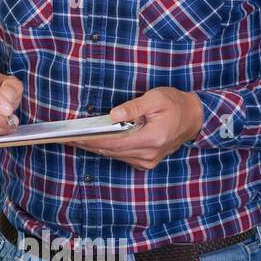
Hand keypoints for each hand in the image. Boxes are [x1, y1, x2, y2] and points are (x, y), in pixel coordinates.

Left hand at [70, 87, 204, 169]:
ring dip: (96, 147)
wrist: (194, 118)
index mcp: (153, 138)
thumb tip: (113, 115)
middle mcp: (150, 154)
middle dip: (88, 144)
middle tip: (66, 138)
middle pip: (111, 151)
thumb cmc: (175, 104)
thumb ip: (134, 107)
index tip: (74, 137)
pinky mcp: (146, 161)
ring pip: (115, 155)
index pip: (115, 143)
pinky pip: (122, 156)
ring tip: (75, 139)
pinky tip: (94, 141)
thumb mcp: (156, 98)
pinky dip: (108, 149)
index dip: (92, 140)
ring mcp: (148, 160)